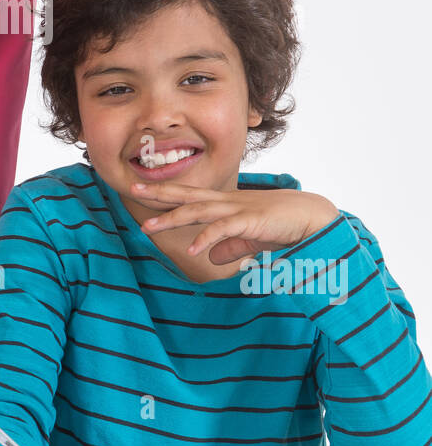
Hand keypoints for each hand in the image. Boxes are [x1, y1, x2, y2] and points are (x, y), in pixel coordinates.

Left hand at [130, 179, 339, 263]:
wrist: (313, 218)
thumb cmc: (282, 225)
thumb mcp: (249, 239)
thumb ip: (229, 246)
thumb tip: (210, 257)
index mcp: (225, 203)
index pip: (188, 195)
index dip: (164, 193)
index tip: (139, 189)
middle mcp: (226, 202)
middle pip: (185, 195)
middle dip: (158, 193)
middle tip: (132, 188)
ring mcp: (237, 209)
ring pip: (197, 211)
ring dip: (171, 218)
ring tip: (148, 228)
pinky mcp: (251, 220)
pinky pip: (223, 229)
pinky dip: (207, 238)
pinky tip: (193, 250)